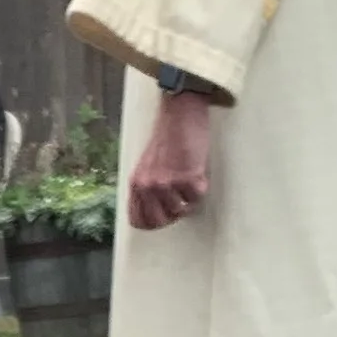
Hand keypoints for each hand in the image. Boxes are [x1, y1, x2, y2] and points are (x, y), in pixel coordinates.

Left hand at [127, 91, 213, 230]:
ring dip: (189, 197)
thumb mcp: (147, 165)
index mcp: (136, 183)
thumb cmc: (167, 137)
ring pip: (182, 210)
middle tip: (180, 200)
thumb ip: (147, 189)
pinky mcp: (188, 178)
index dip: (153, 223)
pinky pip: (197, 198)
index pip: (138, 220)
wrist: (180, 114)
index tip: (164, 217)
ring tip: (189, 178)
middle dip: (173, 214)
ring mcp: (167, 183)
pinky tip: (197, 170)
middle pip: (159, 221)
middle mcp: (148, 186)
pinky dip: (201, 187)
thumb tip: (158, 212)